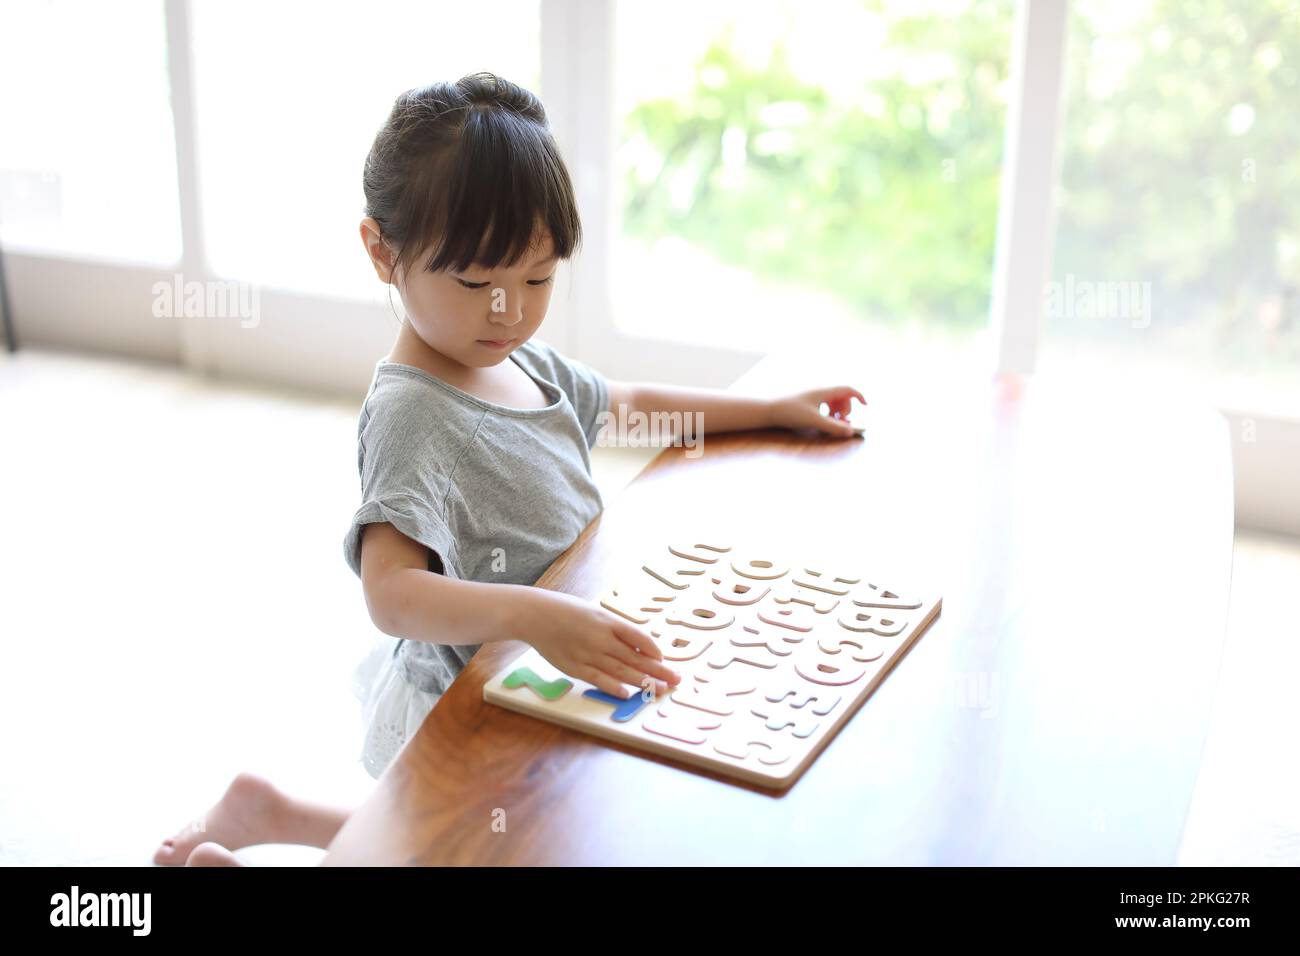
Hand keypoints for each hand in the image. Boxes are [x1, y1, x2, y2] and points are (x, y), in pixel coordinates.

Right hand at [521, 589, 681, 699]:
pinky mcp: (575, 667)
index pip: (639, 636)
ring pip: (622, 671)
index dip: (654, 649)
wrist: (536, 615)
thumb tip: (636, 646)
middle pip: (636, 657)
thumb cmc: (566, 611)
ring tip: (661, 689)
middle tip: (676, 680)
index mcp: (608, 621)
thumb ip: (613, 629)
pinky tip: (628, 694)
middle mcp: (601, 638)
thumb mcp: (595, 613)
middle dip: (658, 670)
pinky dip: (614, 688)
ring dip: (644, 682)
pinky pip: (599, 680)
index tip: (664, 659)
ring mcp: (588, 654)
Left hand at [769, 385, 865, 437]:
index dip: (859, 396)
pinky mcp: (805, 403)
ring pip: (833, 401)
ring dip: (838, 412)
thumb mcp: (814, 421)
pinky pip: (824, 405)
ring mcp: (812, 397)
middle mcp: (819, 392)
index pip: (847, 390)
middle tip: (842, 422)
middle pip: (841, 397)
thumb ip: (833, 427)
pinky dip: (828, 413)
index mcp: (824, 392)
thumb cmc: (790, 412)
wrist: (769, 410)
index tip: (866, 405)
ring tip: (834, 423)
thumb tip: (850, 432)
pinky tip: (823, 422)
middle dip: (846, 409)